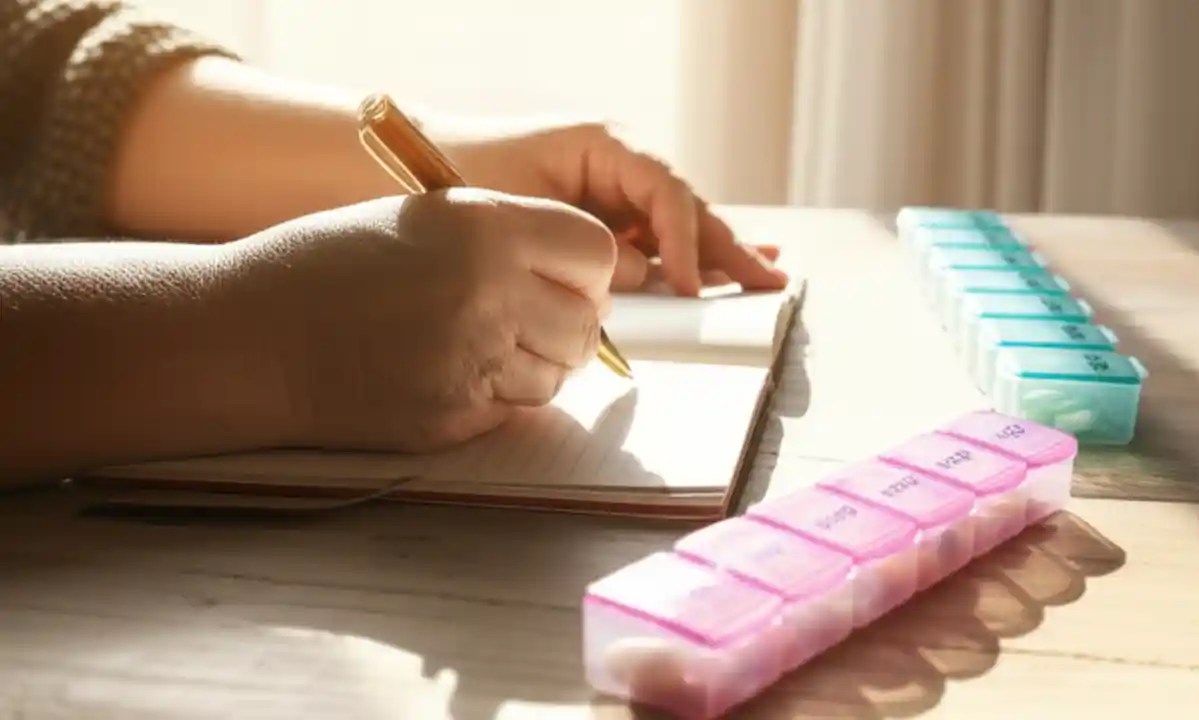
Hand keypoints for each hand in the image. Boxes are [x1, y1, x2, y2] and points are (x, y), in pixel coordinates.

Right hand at [224, 190, 615, 451]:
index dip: (585, 269)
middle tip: (527, 319)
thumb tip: (580, 281)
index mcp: (484, 227)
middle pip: (586, 324)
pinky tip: (444, 372)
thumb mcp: (423, 219)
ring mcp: (473, 362)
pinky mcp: (453, 417)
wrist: (247, 335)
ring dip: (534, 365)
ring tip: (475, 344)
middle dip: (567, 325)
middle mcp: (490, 292)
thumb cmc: (328, 266)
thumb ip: (506, 239)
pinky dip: (493, 397)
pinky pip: (512, 411)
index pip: (596, 253)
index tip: (563, 278)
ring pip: (557, 377)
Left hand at [439, 120, 787, 295]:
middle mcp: (618, 165)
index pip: (664, 192)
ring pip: (678, 225)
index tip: (688, 286)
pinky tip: (720, 271)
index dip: (683, 239)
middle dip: (728, 246)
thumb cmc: (460, 174)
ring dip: (719, 252)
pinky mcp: (601, 217)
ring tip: (767, 273)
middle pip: (687, 207)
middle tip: (771, 282)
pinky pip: (653, 239)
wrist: (414, 161)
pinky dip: (685, 257)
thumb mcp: (525, 210)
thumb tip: (645, 275)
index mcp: (603, 147)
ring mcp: (612, 191)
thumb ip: (587, 244)